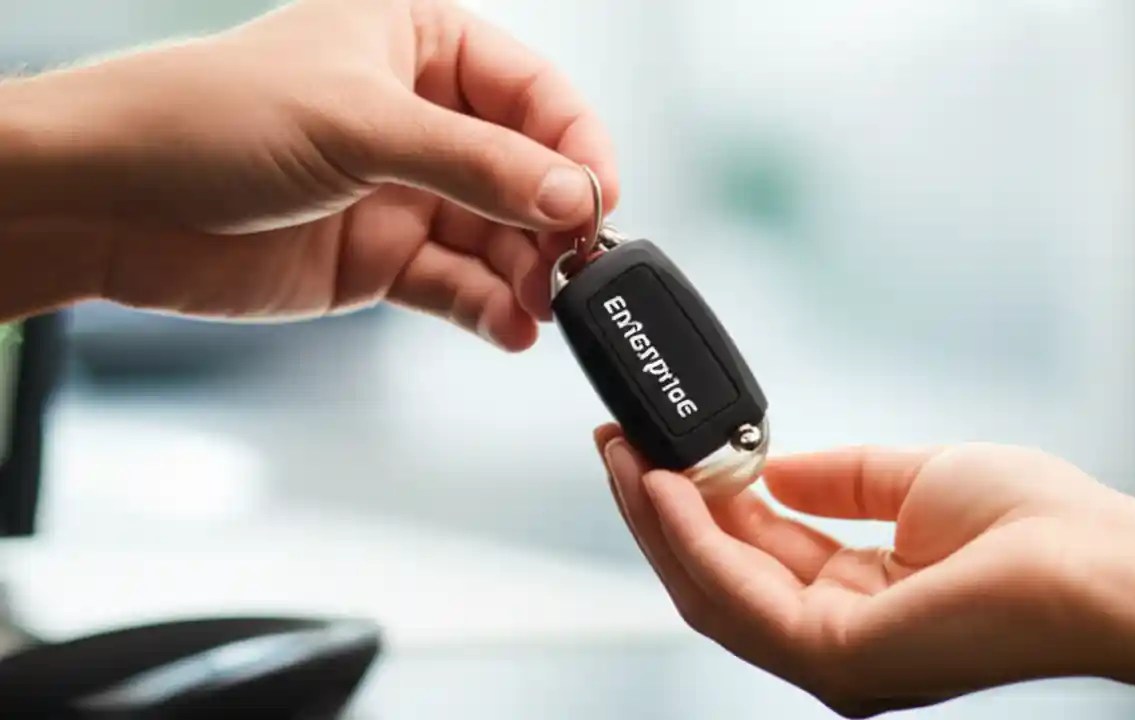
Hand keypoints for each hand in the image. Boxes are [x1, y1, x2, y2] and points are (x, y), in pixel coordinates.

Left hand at [0, 0, 616, 349]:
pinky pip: (456, 284)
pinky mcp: (380, 257)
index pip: (533, 91)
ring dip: (526, 274)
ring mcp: (403, 191)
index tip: (601, 198)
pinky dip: (487, 308)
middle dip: (554, 221)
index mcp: (420, 44)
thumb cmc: (211, 118)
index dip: (576, 144)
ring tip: (540, 306)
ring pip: (497, 236)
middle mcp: (420, 117)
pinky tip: (508, 327)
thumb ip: (477, 164)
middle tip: (576, 266)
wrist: (111, 203)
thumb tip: (574, 195)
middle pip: (525, 171)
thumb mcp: (361, 124)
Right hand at [595, 425, 1134, 715]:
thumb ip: (840, 479)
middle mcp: (834, 641)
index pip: (753, 555)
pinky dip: (692, 538)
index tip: (658, 446)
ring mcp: (829, 659)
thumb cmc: (1034, 526)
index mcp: (858, 602)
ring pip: (710, 589)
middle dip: (659, 509)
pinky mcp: (831, 657)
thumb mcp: (914, 479)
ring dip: (658, 520)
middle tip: (617, 444)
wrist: (1095, 563)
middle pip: (716, 577)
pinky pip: (736, 594)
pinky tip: (666, 484)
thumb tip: (773, 469)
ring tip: (624, 454)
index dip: (698, 501)